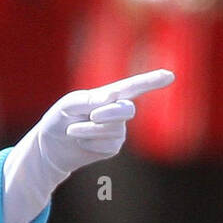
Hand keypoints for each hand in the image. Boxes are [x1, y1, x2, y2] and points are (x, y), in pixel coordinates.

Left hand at [1, 69, 174, 222]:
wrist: (51, 146)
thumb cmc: (59, 119)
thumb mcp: (68, 105)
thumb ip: (88, 99)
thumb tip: (111, 98)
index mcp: (108, 95)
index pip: (133, 87)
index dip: (152, 81)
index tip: (170, 75)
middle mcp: (116, 111)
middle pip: (127, 110)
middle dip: (110, 113)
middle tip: (92, 116)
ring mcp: (117, 130)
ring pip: (113, 130)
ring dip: (89, 130)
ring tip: (72, 130)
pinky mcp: (112, 147)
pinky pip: (107, 145)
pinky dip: (89, 143)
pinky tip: (80, 142)